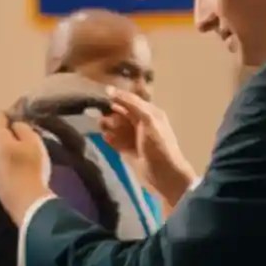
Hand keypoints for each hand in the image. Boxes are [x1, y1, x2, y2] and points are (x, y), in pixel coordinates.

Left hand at [0, 113, 52, 224]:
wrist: (28, 203)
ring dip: (9, 147)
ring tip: (25, 150)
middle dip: (9, 131)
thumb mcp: (33, 142)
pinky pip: (1, 163)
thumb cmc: (31, 168)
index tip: (23, 117)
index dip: (10, 113)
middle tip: (26, 134)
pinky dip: (9, 160)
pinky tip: (21, 166)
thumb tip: (15, 125)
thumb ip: (23, 128)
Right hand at [99, 89, 196, 205]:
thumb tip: (110, 90)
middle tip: (105, 121)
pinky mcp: (128, 150)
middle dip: (111, 115)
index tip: (100, 99)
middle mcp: (141, 122)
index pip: (128, 100)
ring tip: (106, 131)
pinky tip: (107, 140)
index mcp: (149, 112)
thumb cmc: (159, 146)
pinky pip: (115, 140)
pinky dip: (110, 139)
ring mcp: (134, 137)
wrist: (165, 176)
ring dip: (109, 127)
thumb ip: (131, 103)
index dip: (115, 98)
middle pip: (120, 113)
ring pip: (116, 127)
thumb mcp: (148, 119)